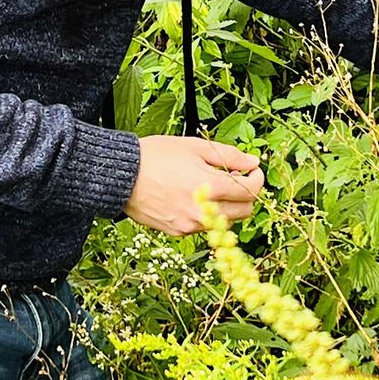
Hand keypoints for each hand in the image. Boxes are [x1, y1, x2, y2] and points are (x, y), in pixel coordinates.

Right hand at [125, 136, 264, 234]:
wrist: (121, 176)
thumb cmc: (155, 156)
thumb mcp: (195, 147)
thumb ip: (229, 156)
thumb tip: (252, 162)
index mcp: (211, 187)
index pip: (251, 191)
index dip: (257, 179)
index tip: (252, 170)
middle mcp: (204, 211)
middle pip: (244, 211)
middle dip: (246, 195)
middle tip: (236, 179)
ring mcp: (190, 225)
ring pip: (225, 222)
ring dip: (227, 206)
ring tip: (212, 187)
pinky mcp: (178, 232)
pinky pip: (203, 226)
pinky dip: (206, 214)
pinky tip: (193, 197)